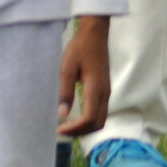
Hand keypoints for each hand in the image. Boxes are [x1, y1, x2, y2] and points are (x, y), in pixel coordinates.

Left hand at [58, 16, 110, 136]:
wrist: (95, 34)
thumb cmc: (79, 49)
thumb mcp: (66, 69)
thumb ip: (65, 92)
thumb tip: (62, 114)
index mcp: (95, 88)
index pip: (89, 118)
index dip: (75, 128)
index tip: (59, 129)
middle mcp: (105, 93)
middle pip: (98, 123)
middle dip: (81, 132)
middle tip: (62, 131)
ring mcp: (107, 91)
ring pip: (101, 119)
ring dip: (86, 127)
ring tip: (68, 126)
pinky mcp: (105, 89)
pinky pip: (101, 112)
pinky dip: (90, 120)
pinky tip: (76, 117)